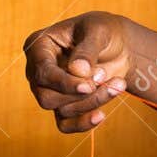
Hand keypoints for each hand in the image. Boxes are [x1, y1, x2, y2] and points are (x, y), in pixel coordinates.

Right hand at [24, 11, 135, 133]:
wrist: (117, 46)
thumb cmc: (103, 32)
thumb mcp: (98, 31)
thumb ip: (87, 50)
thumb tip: (77, 71)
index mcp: (39, 46)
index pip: (42, 73)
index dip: (64, 83)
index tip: (88, 86)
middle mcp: (37, 71)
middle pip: (47, 97)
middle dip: (80, 95)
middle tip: (107, 79)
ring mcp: (48, 90)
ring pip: (62, 110)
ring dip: (93, 101)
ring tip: (119, 83)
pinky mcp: (62, 106)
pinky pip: (65, 125)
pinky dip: (83, 123)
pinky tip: (101, 115)